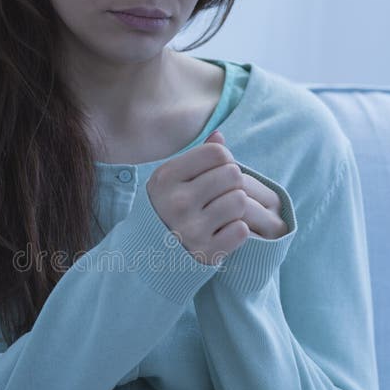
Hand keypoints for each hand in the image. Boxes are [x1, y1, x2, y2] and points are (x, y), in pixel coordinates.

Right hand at [146, 130, 286, 265]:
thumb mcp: (172, 179)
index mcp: (166, 178)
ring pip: (240, 201)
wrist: (148, 254)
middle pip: (233, 175)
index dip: (223, 161)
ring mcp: (191, 230)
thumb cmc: (167, 208)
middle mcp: (177, 202)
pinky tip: (221, 231)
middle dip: (231, 183)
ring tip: (221, 213)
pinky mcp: (206, 253)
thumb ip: (197, 156)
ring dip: (236, 207)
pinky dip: (236, 231)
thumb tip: (219, 135)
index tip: (215, 173)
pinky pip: (241, 230)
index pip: (218, 153)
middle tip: (221, 195)